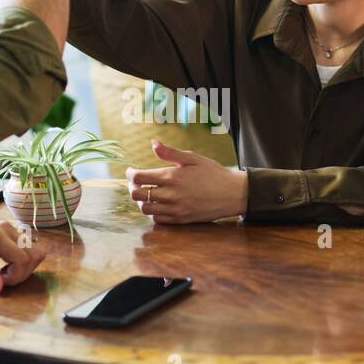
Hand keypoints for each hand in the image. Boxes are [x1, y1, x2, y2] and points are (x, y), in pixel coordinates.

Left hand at [0, 217, 47, 293]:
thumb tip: (0, 288)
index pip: (23, 259)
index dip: (15, 276)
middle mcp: (6, 228)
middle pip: (33, 255)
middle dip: (22, 273)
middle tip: (0, 278)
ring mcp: (10, 226)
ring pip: (33, 251)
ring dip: (23, 266)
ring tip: (3, 271)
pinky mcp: (11, 228)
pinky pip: (28, 246)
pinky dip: (22, 259)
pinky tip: (6, 264)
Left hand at [127, 140, 247, 223]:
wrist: (232, 193)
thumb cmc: (213, 173)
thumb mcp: (192, 158)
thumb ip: (170, 152)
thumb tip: (153, 143)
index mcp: (172, 176)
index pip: (139, 177)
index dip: (130, 174)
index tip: (131, 171)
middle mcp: (171, 194)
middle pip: (137, 194)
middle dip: (132, 187)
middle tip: (136, 183)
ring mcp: (176, 209)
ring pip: (145, 209)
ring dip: (141, 201)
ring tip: (147, 194)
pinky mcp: (181, 220)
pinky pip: (158, 219)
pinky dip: (153, 212)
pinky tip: (158, 204)